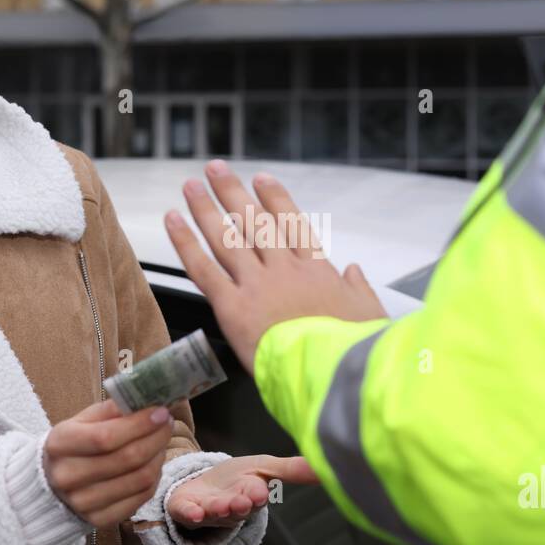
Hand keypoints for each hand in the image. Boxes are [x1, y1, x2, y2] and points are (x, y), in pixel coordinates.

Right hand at [42, 399, 172, 526]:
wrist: (52, 483)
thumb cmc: (74, 444)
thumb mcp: (83, 420)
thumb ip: (112, 408)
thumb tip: (146, 398)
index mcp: (60, 445)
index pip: (105, 437)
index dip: (139, 425)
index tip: (161, 412)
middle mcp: (67, 477)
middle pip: (127, 459)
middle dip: (156, 437)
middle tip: (167, 423)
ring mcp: (83, 503)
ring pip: (140, 478)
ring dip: (159, 455)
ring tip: (161, 440)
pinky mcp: (100, 520)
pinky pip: (142, 496)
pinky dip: (155, 476)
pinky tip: (153, 461)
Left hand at [163, 159, 387, 375]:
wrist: (334, 374)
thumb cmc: (355, 352)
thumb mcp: (370, 316)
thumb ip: (360, 290)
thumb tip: (355, 271)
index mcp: (318, 271)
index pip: (293, 225)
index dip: (276, 199)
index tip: (262, 180)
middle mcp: (284, 270)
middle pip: (253, 222)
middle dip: (233, 192)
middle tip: (216, 170)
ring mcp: (257, 286)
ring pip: (226, 237)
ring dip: (206, 208)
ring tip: (191, 186)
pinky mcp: (233, 307)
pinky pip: (203, 269)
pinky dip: (185, 243)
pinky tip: (173, 221)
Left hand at [167, 455, 319, 529]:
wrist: (201, 487)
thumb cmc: (235, 480)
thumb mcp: (264, 468)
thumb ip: (291, 470)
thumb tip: (326, 468)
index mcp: (252, 496)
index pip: (256, 496)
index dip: (257, 494)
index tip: (260, 491)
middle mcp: (232, 507)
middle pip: (237, 508)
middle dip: (240, 505)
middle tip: (244, 501)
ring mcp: (208, 511)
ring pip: (215, 513)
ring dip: (219, 510)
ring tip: (221, 506)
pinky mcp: (186, 510)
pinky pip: (187, 514)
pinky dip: (190, 514)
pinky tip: (193, 512)